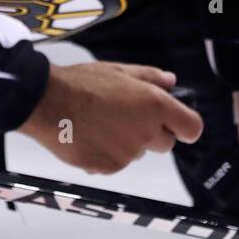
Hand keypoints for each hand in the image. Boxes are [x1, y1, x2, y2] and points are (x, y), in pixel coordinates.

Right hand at [18, 61, 202, 173]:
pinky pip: (116, 163)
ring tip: (101, 123)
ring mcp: (127, 153)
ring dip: (127, 143)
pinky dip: (107, 153)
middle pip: (165, 144)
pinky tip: (90, 136)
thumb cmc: (82, 83)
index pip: (191, 128)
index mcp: (154, 105)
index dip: (185, 126)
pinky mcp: (109, 168)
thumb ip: (150, 77)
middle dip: (153, 133)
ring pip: (137, 153)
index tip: (177, 124)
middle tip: (127, 117)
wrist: (47, 104)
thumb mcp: (119, 70)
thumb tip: (171, 82)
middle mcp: (145, 132)